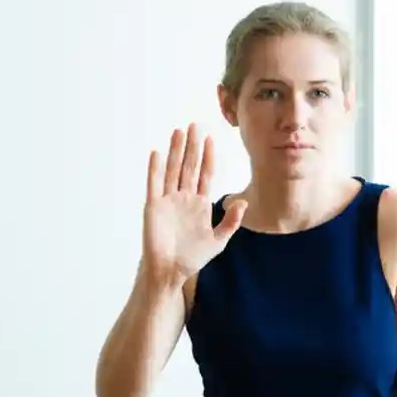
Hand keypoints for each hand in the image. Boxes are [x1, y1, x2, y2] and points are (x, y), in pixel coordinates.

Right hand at [141, 123, 245, 289]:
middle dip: (193, 146)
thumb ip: (231, 222)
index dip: (208, 157)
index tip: (212, 139)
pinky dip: (156, 169)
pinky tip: (158, 153)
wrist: (171, 271)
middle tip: (195, 125)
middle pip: (189, 166)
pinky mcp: (153, 207)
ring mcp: (168, 200)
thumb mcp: (218, 240)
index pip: (205, 174)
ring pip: (173, 170)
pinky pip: (154, 184)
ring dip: (176, 151)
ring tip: (179, 131)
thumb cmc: (193, 257)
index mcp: (200, 203)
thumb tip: (243, 202)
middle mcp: (184, 198)